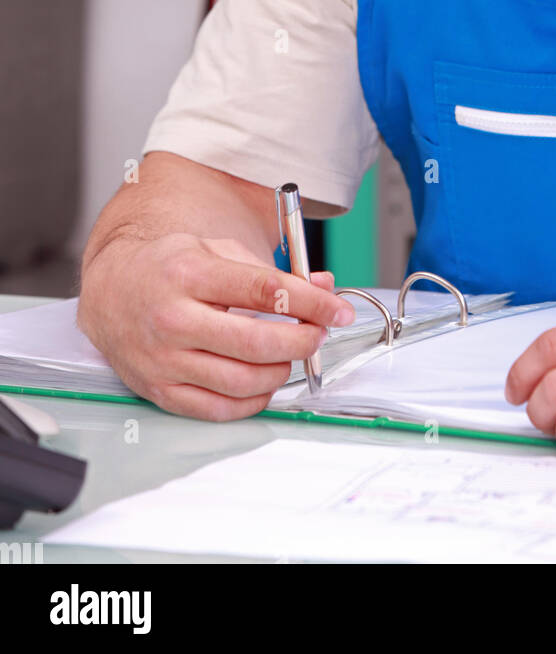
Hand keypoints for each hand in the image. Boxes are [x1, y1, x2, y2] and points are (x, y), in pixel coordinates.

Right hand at [77, 232, 353, 420]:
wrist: (111, 291)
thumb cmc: (169, 267)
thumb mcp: (217, 250)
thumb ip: (272, 270)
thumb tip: (324, 287)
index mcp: (189, 273)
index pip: (265, 291)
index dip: (311, 302)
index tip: (338, 310)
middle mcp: (173, 319)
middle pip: (257, 343)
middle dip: (302, 340)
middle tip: (318, 333)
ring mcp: (164, 360)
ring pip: (242, 381)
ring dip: (281, 370)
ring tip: (289, 353)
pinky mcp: (160, 391)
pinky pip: (219, 410)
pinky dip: (253, 400)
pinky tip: (263, 380)